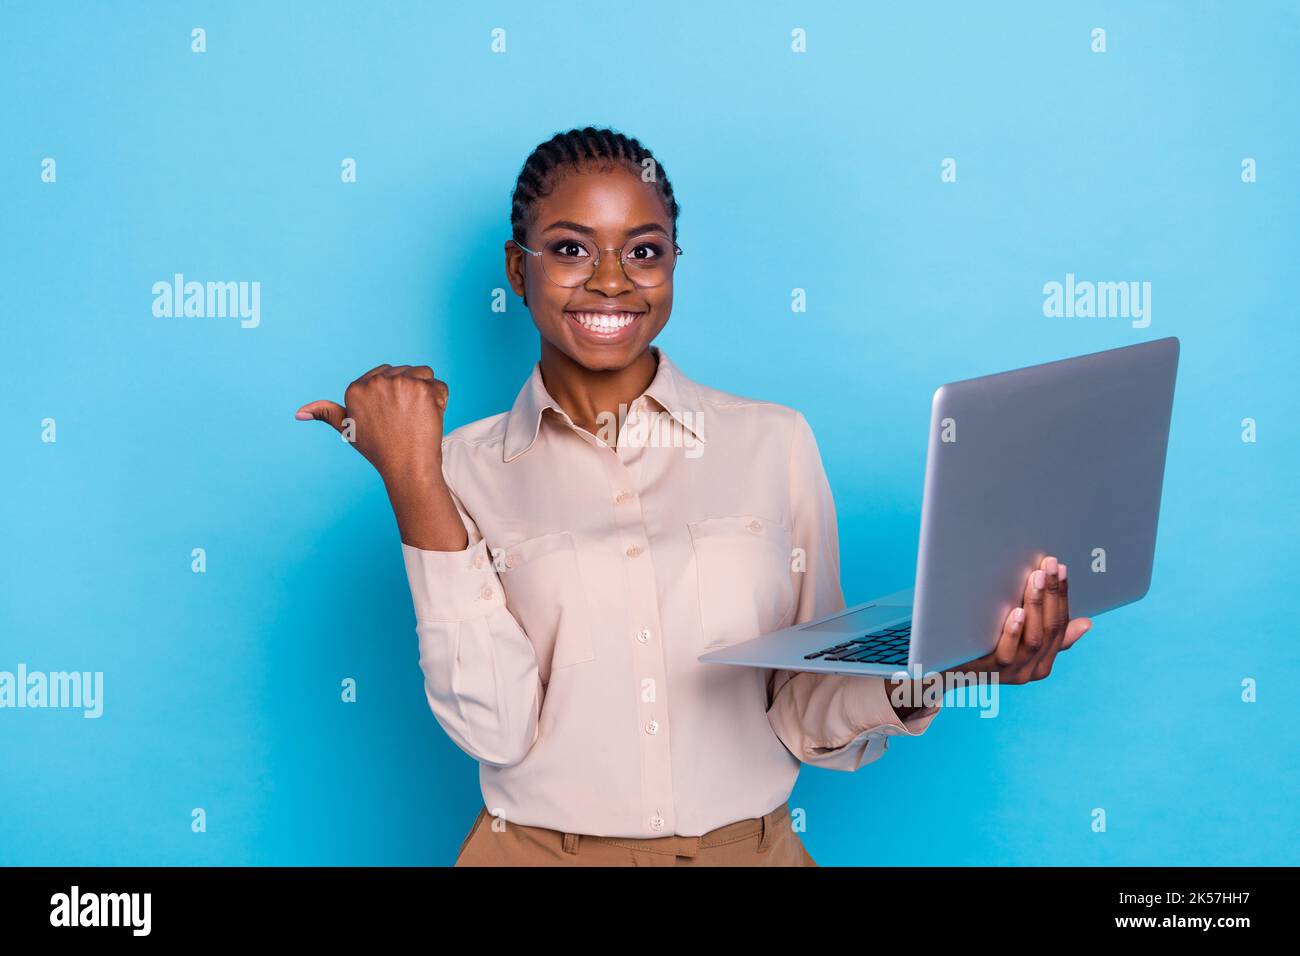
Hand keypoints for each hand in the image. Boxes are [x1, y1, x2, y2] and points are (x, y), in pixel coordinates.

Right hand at [295, 364, 448, 484]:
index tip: (392, 416)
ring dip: (426, 393)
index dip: (394, 395)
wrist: (407, 467)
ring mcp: (399, 383)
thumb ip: (327, 414)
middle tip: (404, 420)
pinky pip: (439, 385)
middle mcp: (375, 382)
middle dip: (409, 391)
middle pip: (404, 371)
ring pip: (423, 374)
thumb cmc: (379, 449)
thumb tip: (299, 412)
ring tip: (417, 417)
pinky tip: (429, 417)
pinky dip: (440, 400)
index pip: (385, 374)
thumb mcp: (348, 429)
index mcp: (355, 388)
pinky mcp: (423, 388)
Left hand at [965, 555, 1091, 683]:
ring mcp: (1012, 673)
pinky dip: (1013, 631)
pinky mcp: (989, 672)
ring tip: (1036, 578)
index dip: (1062, 595)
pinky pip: (1007, 653)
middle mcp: (1032, 670)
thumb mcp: (1018, 640)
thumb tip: (1086, 623)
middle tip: (1049, 564)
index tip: (1060, 568)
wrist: (944, 671)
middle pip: (1050, 629)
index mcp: (1044, 661)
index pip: (1060, 624)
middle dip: (1052, 593)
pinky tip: (1016, 611)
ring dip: (1036, 605)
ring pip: (1033, 639)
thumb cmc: (982, 648)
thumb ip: (1047, 633)